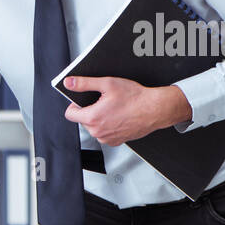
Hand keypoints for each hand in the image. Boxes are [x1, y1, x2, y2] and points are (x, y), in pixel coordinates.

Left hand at [62, 77, 191, 145]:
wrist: (155, 109)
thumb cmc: (135, 98)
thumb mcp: (107, 84)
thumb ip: (85, 83)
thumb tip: (69, 83)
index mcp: (92, 118)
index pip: (70, 114)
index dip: (75, 105)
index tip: (83, 101)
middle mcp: (98, 132)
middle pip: (83, 120)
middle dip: (90, 110)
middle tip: (104, 102)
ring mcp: (107, 139)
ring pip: (94, 127)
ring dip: (100, 119)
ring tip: (114, 109)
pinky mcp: (116, 142)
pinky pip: (105, 134)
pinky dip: (109, 126)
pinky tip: (119, 117)